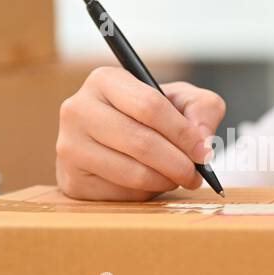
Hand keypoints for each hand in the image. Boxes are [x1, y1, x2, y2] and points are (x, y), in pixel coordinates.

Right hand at [56, 67, 225, 200]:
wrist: (113, 141)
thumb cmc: (150, 117)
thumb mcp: (181, 100)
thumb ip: (202, 109)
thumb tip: (201, 139)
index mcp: (104, 80)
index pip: (150, 106)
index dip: (183, 133)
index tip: (203, 151)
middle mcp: (78, 109)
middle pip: (140, 142)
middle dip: (178, 163)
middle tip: (195, 174)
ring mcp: (70, 146)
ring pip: (132, 173)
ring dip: (164, 181)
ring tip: (176, 178)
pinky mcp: (71, 180)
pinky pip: (120, 194)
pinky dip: (144, 193)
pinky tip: (149, 183)